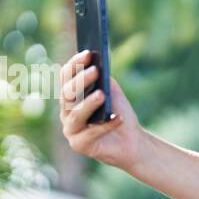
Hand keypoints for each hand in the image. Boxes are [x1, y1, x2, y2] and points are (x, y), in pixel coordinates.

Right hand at [59, 50, 142, 170]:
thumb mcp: (111, 92)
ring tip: (101, 95)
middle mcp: (66, 112)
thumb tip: (97, 65)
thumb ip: (103, 80)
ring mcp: (70, 129)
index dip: (75, 64)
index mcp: (71, 96)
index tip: (88, 53)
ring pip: (76, 114)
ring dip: (89, 103)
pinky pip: (92, 133)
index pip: (66, 76)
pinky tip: (118, 117)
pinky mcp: (79, 145)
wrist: (131, 141)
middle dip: (81, 81)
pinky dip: (106, 125)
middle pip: (68, 94)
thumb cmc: (118, 113)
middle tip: (95, 71)